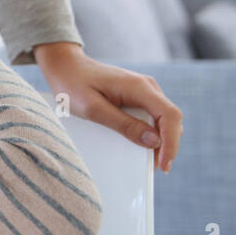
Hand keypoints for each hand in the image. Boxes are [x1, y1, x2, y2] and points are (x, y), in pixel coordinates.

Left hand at [33, 41, 183, 172]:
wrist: (64, 65)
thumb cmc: (73, 85)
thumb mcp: (93, 109)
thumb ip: (123, 124)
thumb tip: (154, 141)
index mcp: (139, 87)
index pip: (170, 116)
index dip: (171, 143)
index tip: (164, 165)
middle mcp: (147, 86)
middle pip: (170, 119)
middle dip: (167, 145)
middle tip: (154, 169)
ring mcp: (144, 90)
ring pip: (163, 119)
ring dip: (159, 139)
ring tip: (146, 161)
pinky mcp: (137, 95)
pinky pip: (151, 115)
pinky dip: (150, 132)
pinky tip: (139, 144)